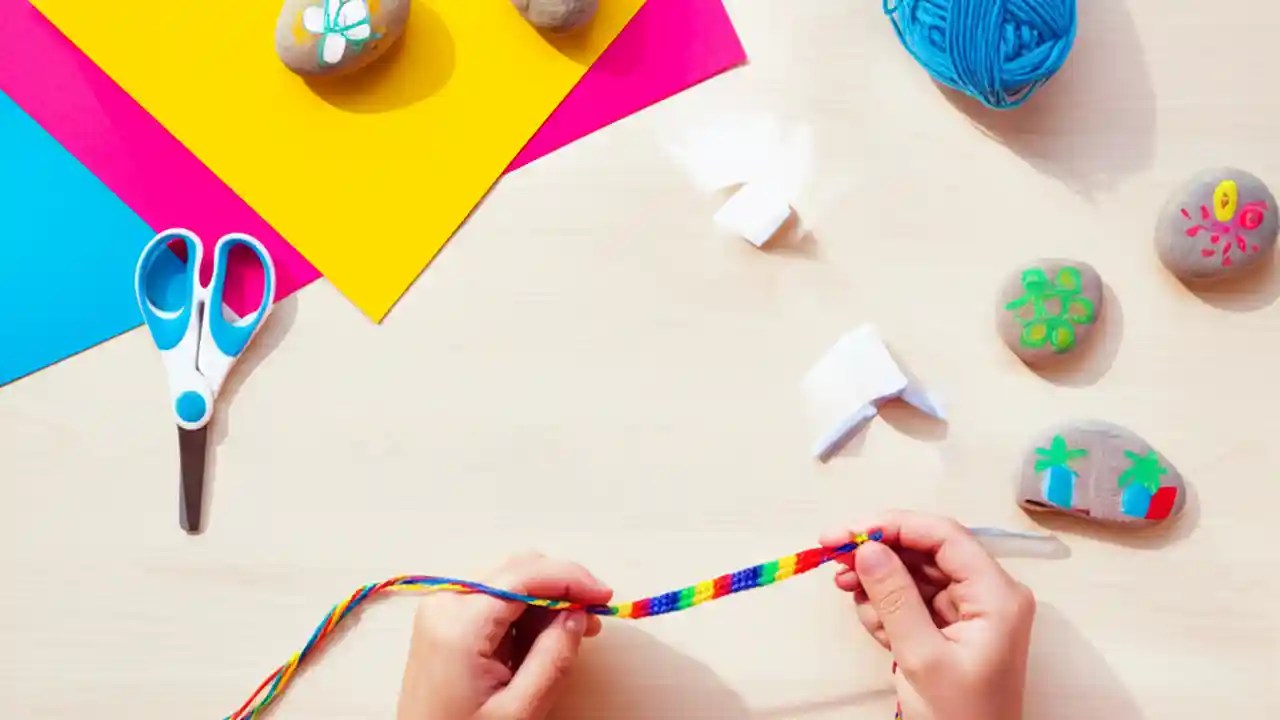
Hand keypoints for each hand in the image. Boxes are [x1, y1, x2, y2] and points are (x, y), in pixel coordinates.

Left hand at [397, 553, 611, 719]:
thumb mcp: (519, 710)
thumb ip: (553, 658)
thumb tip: (578, 615)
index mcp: (459, 624)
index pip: (524, 574)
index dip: (570, 578)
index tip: (604, 597)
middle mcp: (445, 602)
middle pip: (517, 567)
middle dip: (560, 586)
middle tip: (591, 619)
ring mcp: (442, 608)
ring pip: (509, 578)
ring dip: (545, 597)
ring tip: (572, 633)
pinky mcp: (445, 619)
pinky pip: (494, 597)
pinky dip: (525, 609)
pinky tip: (542, 638)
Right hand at [821, 511, 1035, 719]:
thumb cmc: (959, 716)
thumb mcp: (922, 657)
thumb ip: (895, 598)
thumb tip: (867, 548)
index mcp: (996, 594)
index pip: (944, 536)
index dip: (893, 525)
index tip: (847, 532)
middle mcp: (987, 593)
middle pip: (925, 551)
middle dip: (878, 552)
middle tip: (831, 554)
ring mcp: (969, 610)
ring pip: (914, 573)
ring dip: (877, 581)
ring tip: (847, 591)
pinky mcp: (950, 626)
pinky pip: (912, 599)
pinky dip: (886, 605)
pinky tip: (872, 620)